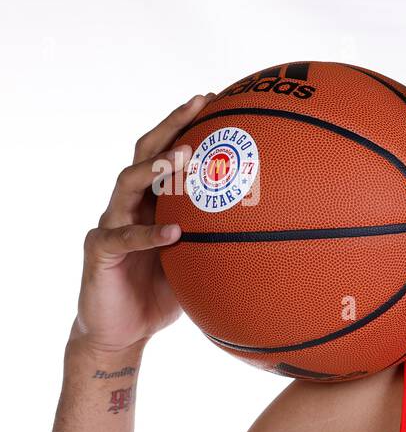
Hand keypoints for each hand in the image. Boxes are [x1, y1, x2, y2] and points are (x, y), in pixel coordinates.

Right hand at [73, 92, 213, 354]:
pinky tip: (174, 232)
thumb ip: (225, 241)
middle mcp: (127, 205)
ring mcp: (110, 224)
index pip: (167, 152)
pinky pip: (123, 238)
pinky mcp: (99, 251)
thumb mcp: (202, 262)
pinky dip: (148, 234)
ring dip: (155, 169)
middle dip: (171, 126)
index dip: (186, 126)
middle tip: (199, 106)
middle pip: (144, 153)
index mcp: (151, 201)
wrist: (121, 331)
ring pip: (126, 185)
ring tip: (182, 158)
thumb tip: (279, 233)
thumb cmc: (163, 294)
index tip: (215, 100)